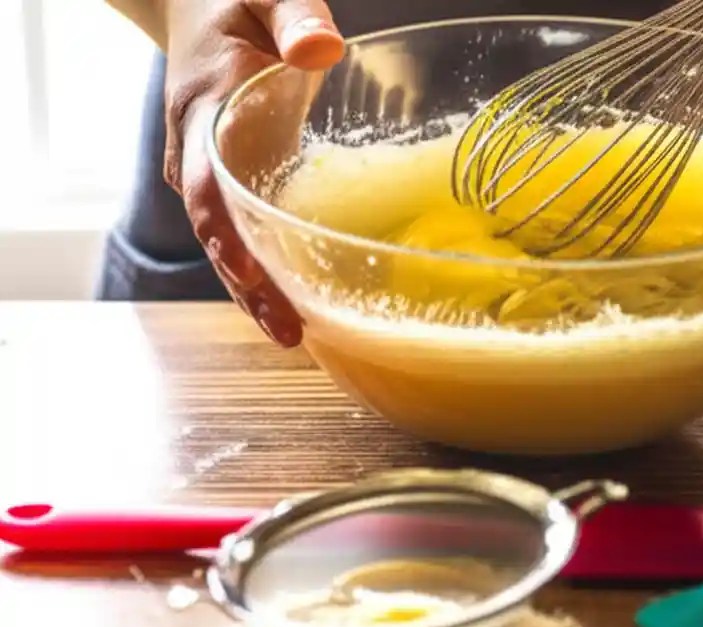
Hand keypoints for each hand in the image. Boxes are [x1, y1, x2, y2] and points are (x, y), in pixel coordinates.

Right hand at [161, 0, 344, 346]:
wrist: (202, 8)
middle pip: (217, 233)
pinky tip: (303, 307)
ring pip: (228, 245)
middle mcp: (198, 154)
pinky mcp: (231, 186)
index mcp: (203, 112)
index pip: (208, 182)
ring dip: (256, 294)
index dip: (227, 232)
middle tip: (288, 332)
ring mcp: (211, 176)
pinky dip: (267, 274)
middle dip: (247, 287)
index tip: (250, 273)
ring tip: (297, 337)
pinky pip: (243, 236)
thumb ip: (295, 17)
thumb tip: (323, 49)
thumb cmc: (240, 3)